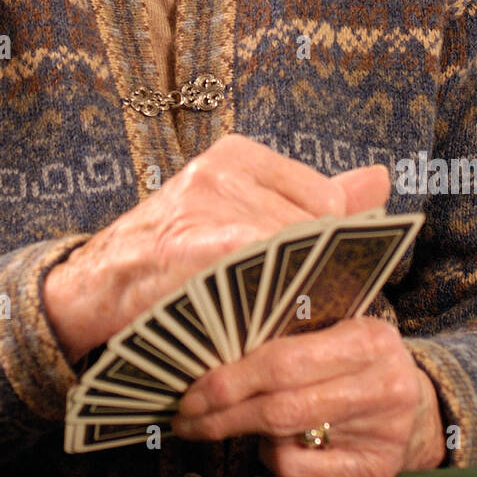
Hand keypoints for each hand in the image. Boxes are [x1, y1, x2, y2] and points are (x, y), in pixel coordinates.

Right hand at [43, 133, 390, 364]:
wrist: (93, 290)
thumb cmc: (177, 257)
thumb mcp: (243, 213)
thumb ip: (317, 199)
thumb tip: (382, 180)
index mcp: (238, 154)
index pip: (325, 201)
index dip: (325, 248)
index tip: (307, 277)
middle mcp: (220, 166)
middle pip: (311, 229)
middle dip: (310, 273)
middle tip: (287, 306)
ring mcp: (203, 202)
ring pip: (289, 256)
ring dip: (288, 296)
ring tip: (262, 316)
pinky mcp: (192, 244)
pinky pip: (257, 273)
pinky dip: (263, 303)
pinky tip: (252, 322)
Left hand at [171, 318, 447, 476]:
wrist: (423, 406)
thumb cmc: (361, 362)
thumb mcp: (340, 332)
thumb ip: (292, 337)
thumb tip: (214, 352)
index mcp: (368, 338)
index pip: (283, 361)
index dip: (231, 378)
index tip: (193, 389)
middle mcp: (381, 385)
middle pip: (281, 405)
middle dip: (223, 412)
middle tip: (186, 416)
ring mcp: (382, 432)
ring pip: (286, 439)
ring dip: (239, 432)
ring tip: (214, 424)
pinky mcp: (376, 469)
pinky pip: (301, 469)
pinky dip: (272, 456)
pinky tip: (270, 443)